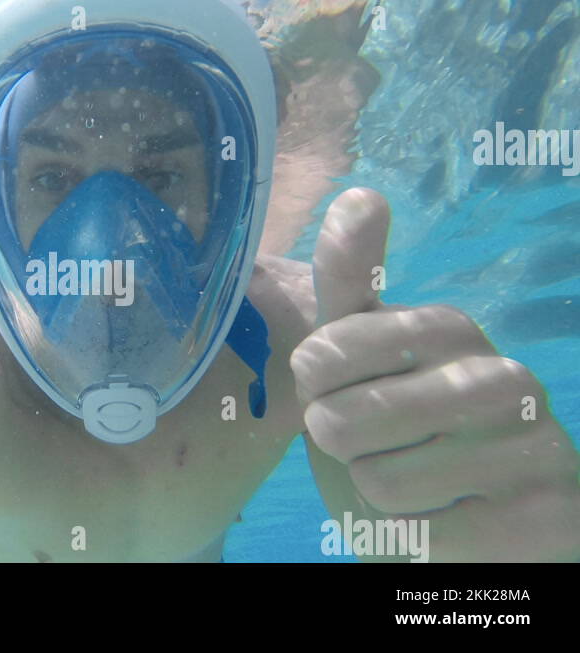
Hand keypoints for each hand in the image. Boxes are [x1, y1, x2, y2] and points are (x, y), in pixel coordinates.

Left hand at [291, 187, 579, 561]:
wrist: (465, 528)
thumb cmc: (395, 434)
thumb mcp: (359, 357)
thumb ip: (351, 281)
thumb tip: (360, 194)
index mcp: (447, 329)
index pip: (320, 354)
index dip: (314, 391)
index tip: (343, 392)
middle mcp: (502, 376)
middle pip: (340, 421)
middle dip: (343, 448)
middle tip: (379, 447)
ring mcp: (531, 446)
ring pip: (378, 481)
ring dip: (380, 496)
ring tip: (417, 484)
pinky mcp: (543, 517)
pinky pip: (419, 534)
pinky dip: (416, 538)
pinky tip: (451, 520)